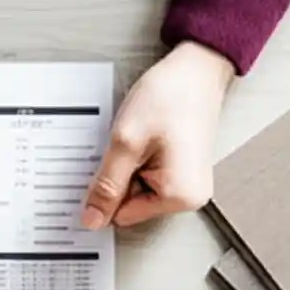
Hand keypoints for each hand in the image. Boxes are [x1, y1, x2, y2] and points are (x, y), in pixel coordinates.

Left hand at [81, 40, 234, 228]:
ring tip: (140, 138)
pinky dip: (139, 160)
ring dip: (129, 166)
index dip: (106, 189)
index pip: (121, 216)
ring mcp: (188, 186)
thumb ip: (107, 184)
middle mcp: (189, 198)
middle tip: (127, 143)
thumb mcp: (126, 141)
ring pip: (137, 190)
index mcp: (178, 196)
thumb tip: (92, 219)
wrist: (197, 69)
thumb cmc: (170, 96)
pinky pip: (149, 178)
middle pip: (131, 205)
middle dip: (119, 176)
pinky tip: (147, 138)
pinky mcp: (183, 173)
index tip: (108, 162)